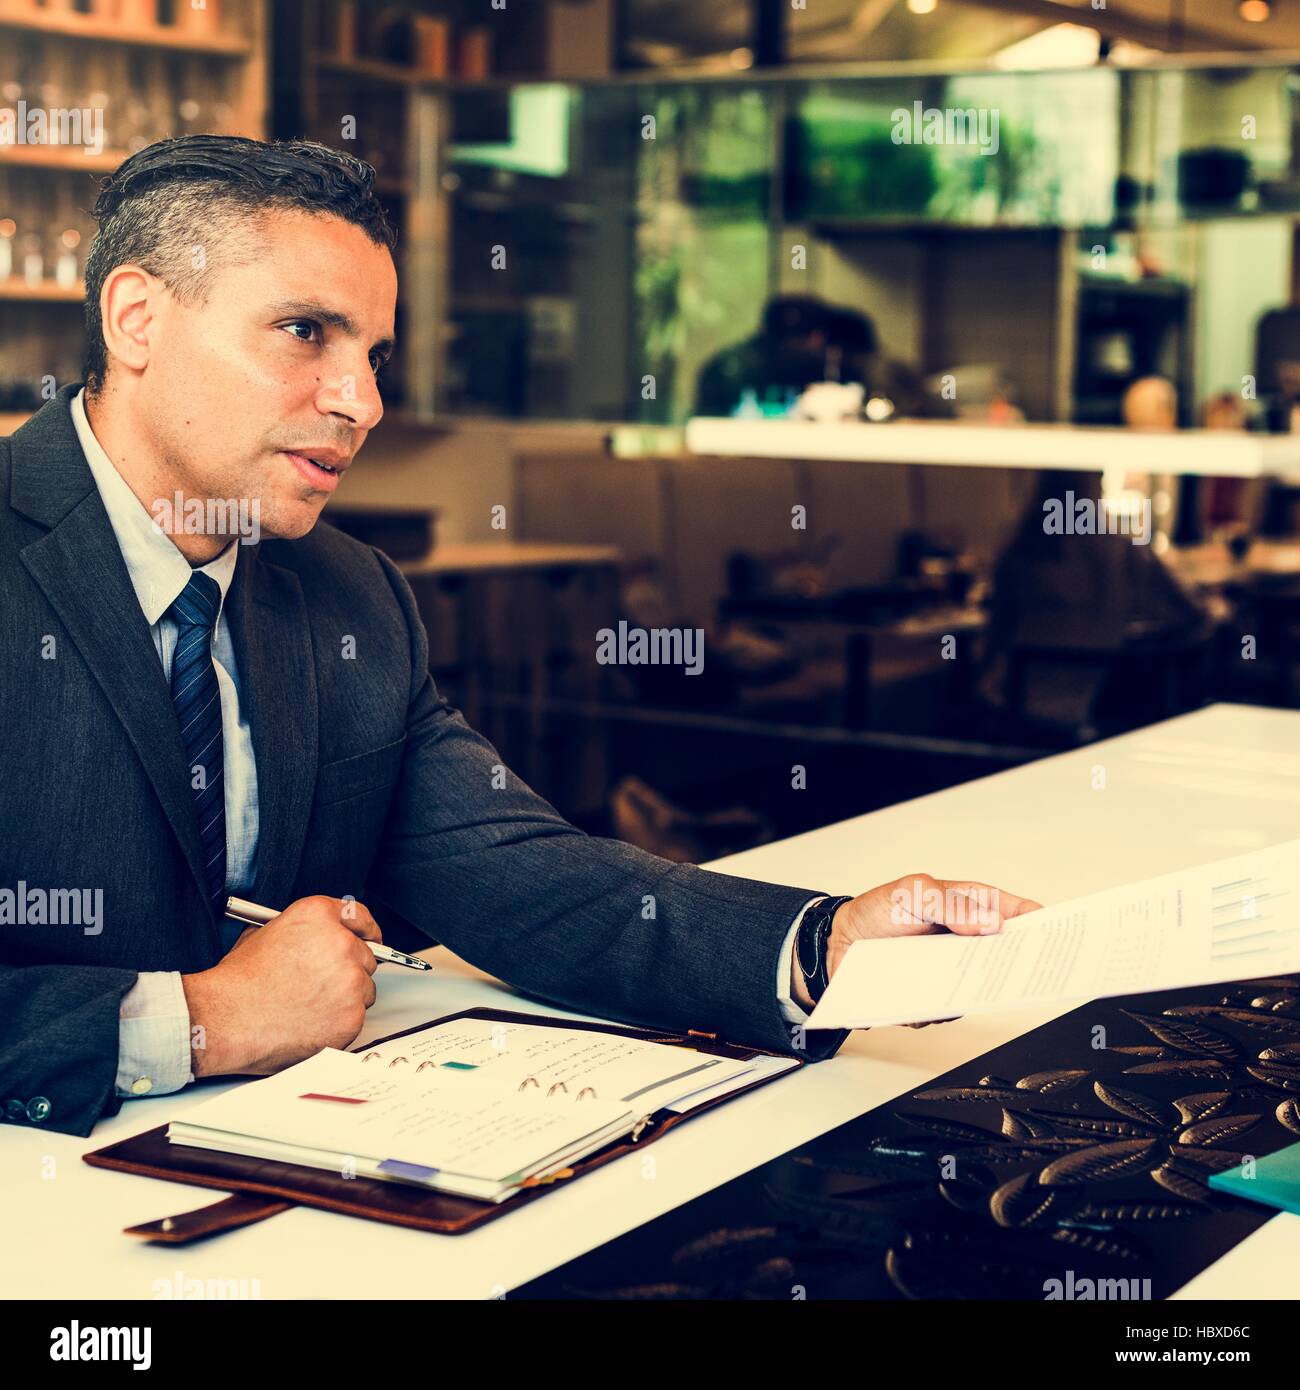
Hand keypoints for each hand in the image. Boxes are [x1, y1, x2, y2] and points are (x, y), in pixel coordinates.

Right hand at [181, 895, 382, 1076]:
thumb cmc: (238, 984)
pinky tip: (310, 1022)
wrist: (224, 1021)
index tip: (368, 939)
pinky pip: (357, 1016)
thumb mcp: (264, 933)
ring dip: (346, 996)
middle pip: (366, 955)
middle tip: (320, 984)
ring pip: (365, 988)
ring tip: (307, 1005)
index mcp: (318, 916)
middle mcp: (340, 943)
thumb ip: (304, 930)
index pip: (359, 916)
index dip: (364, 930)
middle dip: (348, 968)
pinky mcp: (352, 1015)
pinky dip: (340, 1022)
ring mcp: (349, 980)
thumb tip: (322, 936)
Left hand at [792, 875, 1042, 1023]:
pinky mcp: (934, 999)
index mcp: (968, 907)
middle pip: (1007, 956)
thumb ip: (950, 904)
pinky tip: (928, 1003)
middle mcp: (966, 942)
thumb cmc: (879, 912)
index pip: (1014, 912)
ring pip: (981, 988)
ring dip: (980, 991)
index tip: (1059, 933)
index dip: (1040, 922)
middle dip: (1021, 964)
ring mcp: (952, 972)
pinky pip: (948, 1010)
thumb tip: (991, 922)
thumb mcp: (912, 893)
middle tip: (1028, 970)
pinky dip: (941, 1008)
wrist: (837, 945)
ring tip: (976, 989)